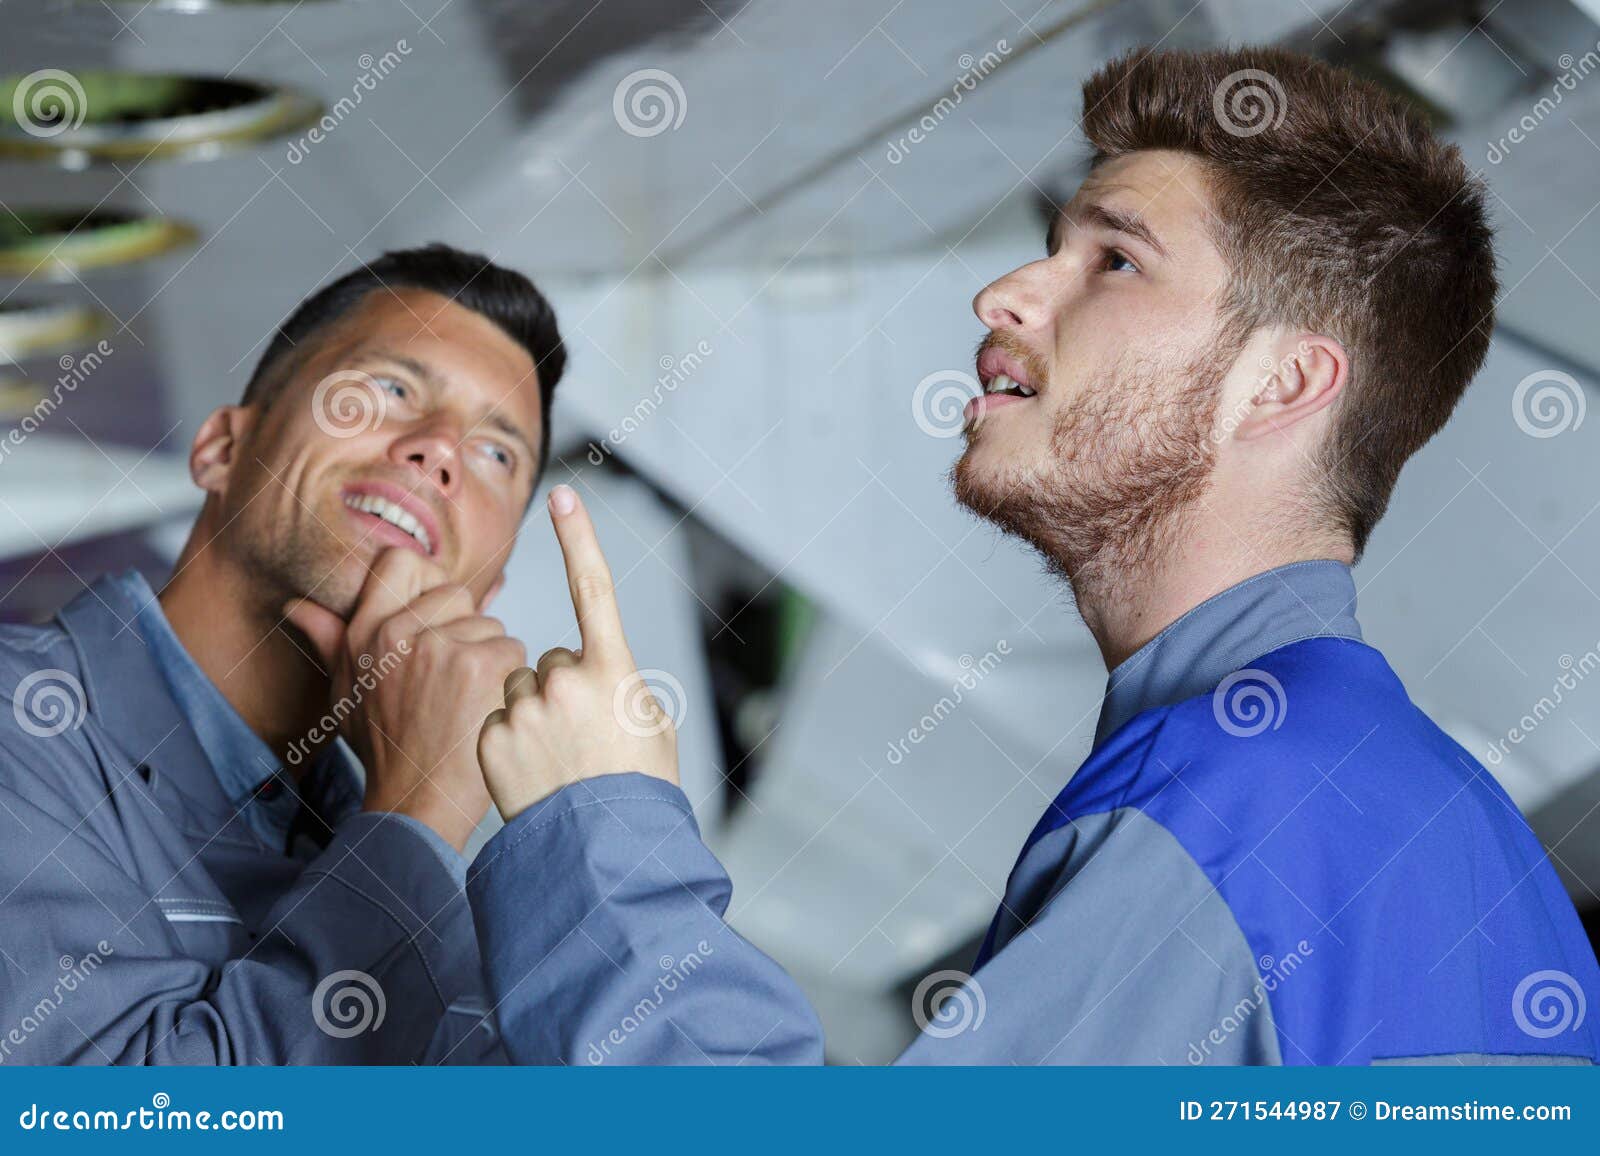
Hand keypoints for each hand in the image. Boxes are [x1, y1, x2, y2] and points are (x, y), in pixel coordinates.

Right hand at [284, 548, 526, 850]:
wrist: (418, 801)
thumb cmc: (387, 749)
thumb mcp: (346, 694)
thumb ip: (330, 642)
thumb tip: (296, 607)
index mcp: (366, 633)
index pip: (402, 561)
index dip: (426, 581)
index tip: (434, 616)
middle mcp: (398, 633)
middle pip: (458, 593)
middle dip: (464, 628)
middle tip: (451, 677)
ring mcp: (442, 647)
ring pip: (490, 625)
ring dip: (488, 658)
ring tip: (465, 700)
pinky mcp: (481, 665)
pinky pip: (513, 650)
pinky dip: (509, 679)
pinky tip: (487, 708)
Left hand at [478, 484, 678, 821]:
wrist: (603, 852)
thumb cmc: (638, 789)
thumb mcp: (650, 724)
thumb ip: (617, 684)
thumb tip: (594, 673)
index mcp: (612, 669)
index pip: (594, 589)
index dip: (580, 539)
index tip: (564, 497)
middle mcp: (564, 680)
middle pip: (550, 661)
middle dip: (559, 688)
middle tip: (581, 738)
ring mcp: (523, 709)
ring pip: (520, 690)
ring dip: (532, 714)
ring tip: (556, 761)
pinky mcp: (492, 739)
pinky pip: (498, 722)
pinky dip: (510, 744)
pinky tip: (533, 774)